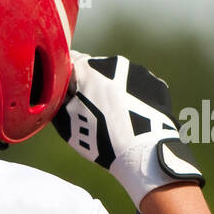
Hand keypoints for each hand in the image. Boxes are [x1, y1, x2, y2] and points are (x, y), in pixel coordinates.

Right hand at [52, 52, 203, 209]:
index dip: (66, 78)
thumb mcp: (64, 120)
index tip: (66, 93)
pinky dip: (133, 97)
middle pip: (96, 69)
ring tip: (114, 117)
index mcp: (89, 68)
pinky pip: (138, 86)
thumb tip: (57, 90)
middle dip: (92, 84)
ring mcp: (138, 72)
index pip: (69, 61)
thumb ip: (58, 98)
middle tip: (90, 111)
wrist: (141, 152)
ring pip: (119, 77)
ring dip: (114, 91)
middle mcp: (115, 63)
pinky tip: (131, 117)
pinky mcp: (156, 83)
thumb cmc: (99, 137)